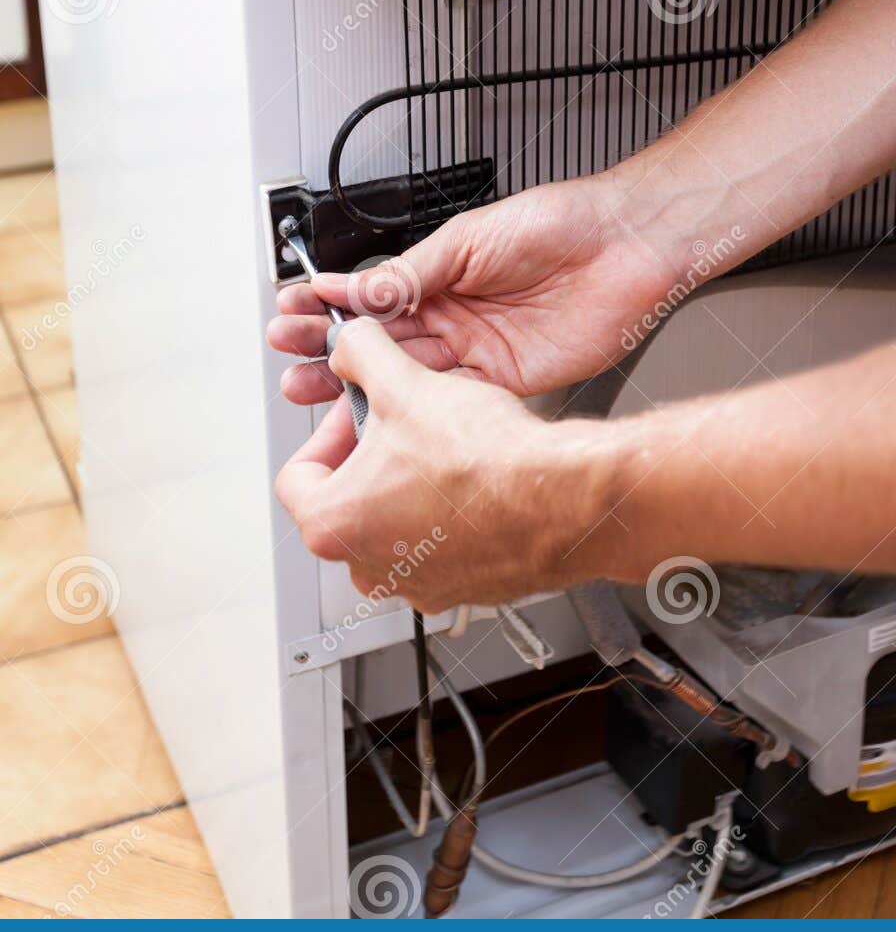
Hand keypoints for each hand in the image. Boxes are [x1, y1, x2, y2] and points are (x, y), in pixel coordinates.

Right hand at [269, 171, 685, 414]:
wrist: (630, 246)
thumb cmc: (564, 222)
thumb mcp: (472, 238)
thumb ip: (414, 272)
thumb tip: (359, 289)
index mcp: (442, 273)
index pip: (373, 295)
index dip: (330, 305)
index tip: (291, 309)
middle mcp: (456, 314)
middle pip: (381, 340)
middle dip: (329, 347)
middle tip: (288, 356)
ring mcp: (480, 350)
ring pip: (408, 374)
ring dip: (360, 381)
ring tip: (313, 386)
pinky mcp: (508, 380)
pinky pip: (453, 400)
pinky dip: (417, 406)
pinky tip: (384, 408)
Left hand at [273, 317, 617, 609]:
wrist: (562, 498)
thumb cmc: (487, 462)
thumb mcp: (407, 384)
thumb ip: (360, 353)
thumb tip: (349, 344)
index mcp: (334, 524)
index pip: (297, 473)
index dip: (328, 429)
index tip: (358, 411)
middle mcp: (368, 567)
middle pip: (347, 499)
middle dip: (372, 456)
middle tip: (404, 424)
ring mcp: (416, 584)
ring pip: (394, 523)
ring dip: (410, 485)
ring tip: (443, 449)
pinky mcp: (461, 587)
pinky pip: (440, 546)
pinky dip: (449, 515)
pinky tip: (477, 479)